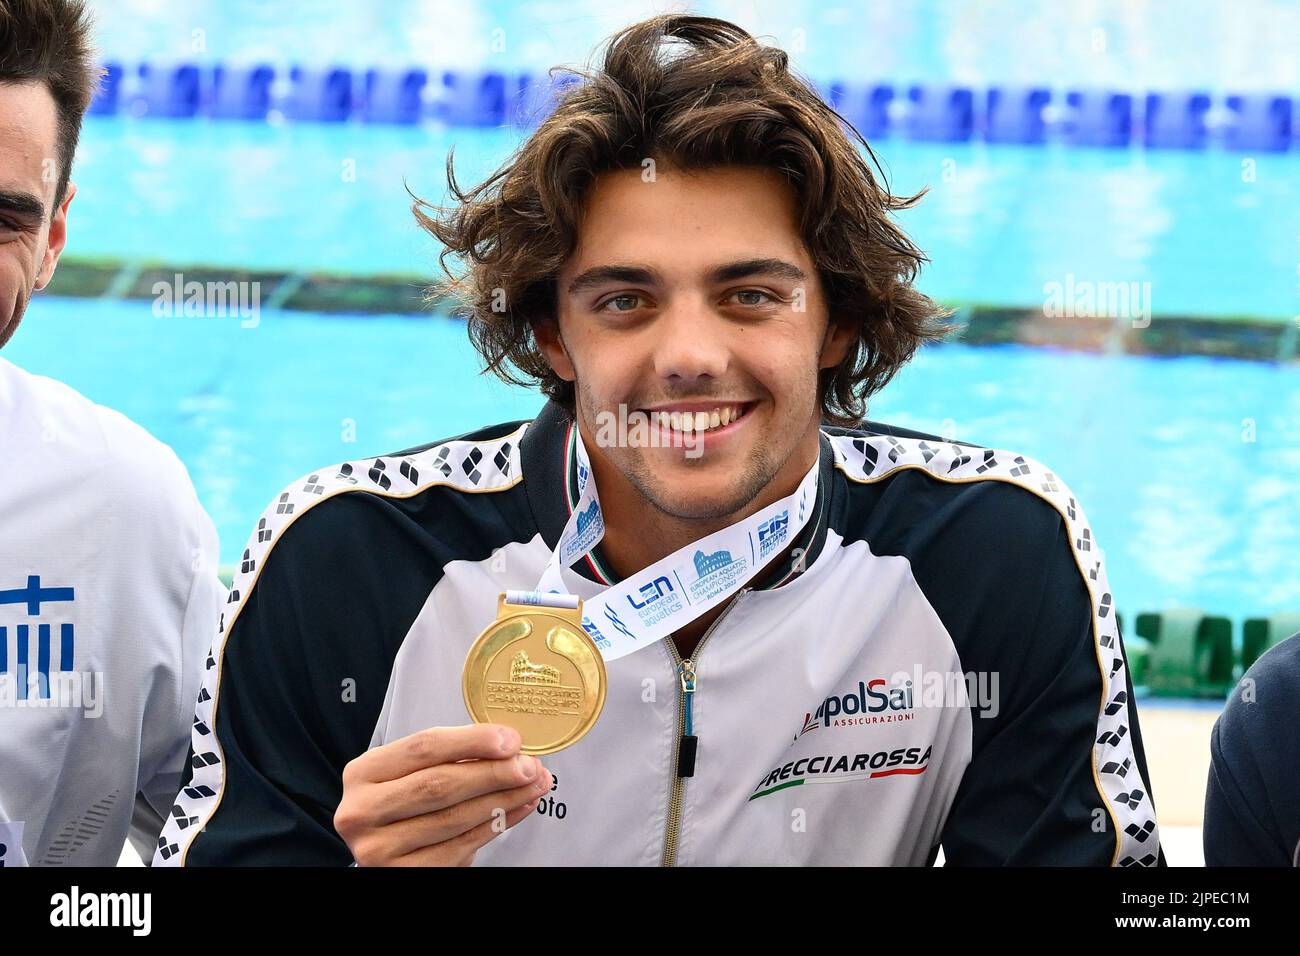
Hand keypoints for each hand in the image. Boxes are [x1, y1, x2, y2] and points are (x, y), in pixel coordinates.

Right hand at [334, 723, 551, 865]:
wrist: (386, 850)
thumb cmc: (402, 804)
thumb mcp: (410, 773)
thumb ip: (449, 758)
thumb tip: (507, 748)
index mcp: (363, 773)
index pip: (423, 747)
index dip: (471, 741)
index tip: (509, 740)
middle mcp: (363, 811)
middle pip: (439, 783)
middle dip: (493, 773)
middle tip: (528, 766)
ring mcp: (380, 848)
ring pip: (455, 817)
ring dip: (503, 799)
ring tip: (532, 785)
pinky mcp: (403, 873)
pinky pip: (460, 846)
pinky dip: (497, 824)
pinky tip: (517, 809)